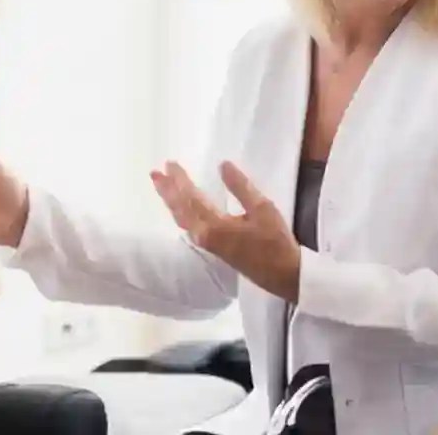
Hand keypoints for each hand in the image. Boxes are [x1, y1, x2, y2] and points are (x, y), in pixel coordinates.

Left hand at [151, 160, 301, 301]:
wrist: (283, 275)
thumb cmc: (275, 241)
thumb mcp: (263, 208)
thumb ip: (241, 187)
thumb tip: (223, 165)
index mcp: (214, 226)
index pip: (190, 198)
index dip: (179, 179)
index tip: (170, 163)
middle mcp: (204, 235)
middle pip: (179, 210)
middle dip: (166, 190)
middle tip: (154, 173)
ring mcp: (207, 244)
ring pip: (182, 219)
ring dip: (171, 201)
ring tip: (162, 186)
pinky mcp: (213, 248)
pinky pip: (188, 226)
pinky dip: (180, 213)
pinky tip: (181, 208)